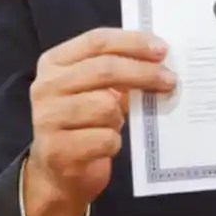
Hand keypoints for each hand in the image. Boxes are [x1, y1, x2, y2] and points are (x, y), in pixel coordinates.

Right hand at [24, 27, 175, 215]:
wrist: (58, 173)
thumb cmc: (83, 123)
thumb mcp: (93, 89)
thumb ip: (116, 71)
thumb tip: (159, 61)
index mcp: (54, 62)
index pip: (97, 41)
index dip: (132, 42)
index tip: (162, 49)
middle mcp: (45, 86)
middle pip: (104, 69)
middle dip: (143, 73)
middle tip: (170, 80)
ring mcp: (48, 119)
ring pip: (106, 106)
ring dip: (120, 116)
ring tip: (114, 123)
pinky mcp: (58, 150)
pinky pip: (105, 139)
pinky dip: (114, 143)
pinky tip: (106, 145)